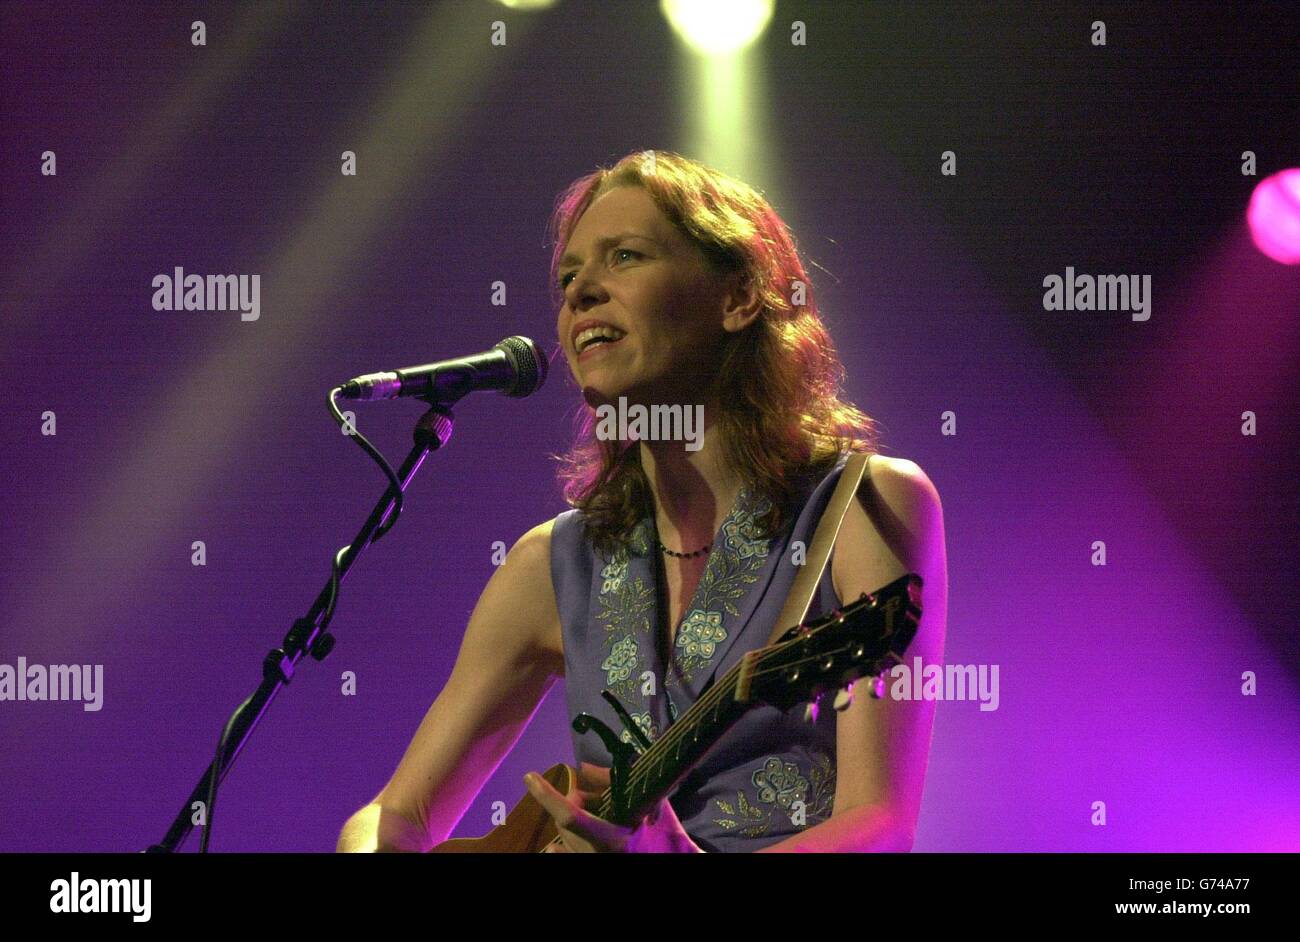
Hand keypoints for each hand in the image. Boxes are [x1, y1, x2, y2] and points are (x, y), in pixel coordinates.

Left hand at [524, 763, 703, 852]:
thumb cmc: (663, 837)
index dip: (547, 795)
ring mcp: (584, 859)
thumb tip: (586, 768)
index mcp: (608, 838)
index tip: (529, 777)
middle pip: (565, 818)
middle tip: (605, 803)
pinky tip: (571, 844)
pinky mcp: (584, 863)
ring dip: (574, 822)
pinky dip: (562, 845)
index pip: (569, 814)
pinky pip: (559, 852)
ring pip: (562, 834)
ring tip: (602, 824)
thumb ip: (616, 784)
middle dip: (578, 804)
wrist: (671, 859)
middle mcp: (591, 852)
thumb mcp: (649, 805)